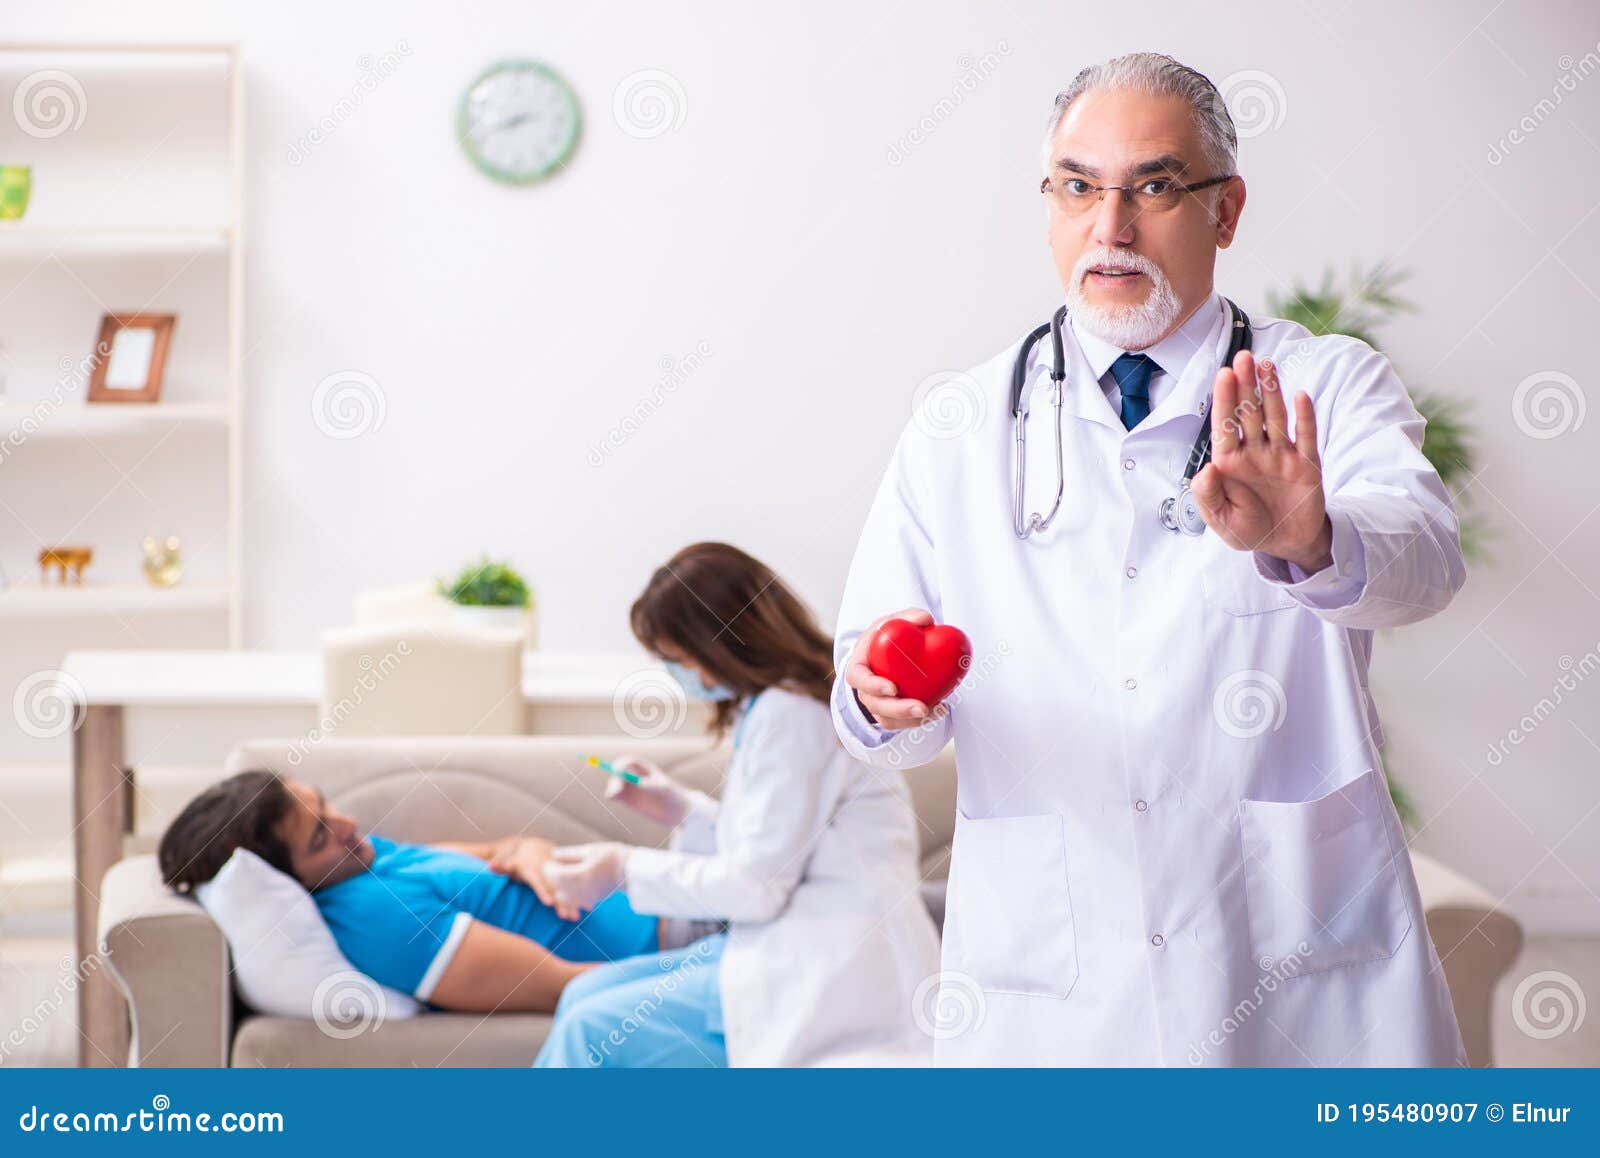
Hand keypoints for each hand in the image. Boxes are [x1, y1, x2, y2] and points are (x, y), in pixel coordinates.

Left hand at [488, 836, 578, 920]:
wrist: (531, 846)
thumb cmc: (516, 860)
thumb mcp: (508, 862)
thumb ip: (501, 866)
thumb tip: (490, 866)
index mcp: (533, 868)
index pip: (538, 880)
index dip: (543, 891)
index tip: (549, 903)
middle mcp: (547, 869)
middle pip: (555, 887)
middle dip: (562, 901)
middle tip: (568, 916)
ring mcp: (557, 871)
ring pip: (566, 887)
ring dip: (573, 901)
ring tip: (577, 917)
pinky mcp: (565, 873)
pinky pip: (574, 884)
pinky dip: (581, 894)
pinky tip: (590, 906)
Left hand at [542, 842, 628, 912]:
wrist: (632, 871)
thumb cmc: (612, 856)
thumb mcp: (590, 850)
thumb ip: (569, 854)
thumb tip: (553, 854)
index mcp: (578, 875)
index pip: (554, 875)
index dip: (549, 868)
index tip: (550, 861)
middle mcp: (580, 890)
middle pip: (557, 887)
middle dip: (553, 877)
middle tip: (556, 866)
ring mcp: (586, 897)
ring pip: (563, 897)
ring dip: (560, 887)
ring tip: (566, 875)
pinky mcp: (592, 900)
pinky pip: (574, 901)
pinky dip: (570, 894)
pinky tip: (575, 884)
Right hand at [603, 756, 688, 826]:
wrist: (675, 812)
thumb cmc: (672, 796)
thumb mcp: (665, 790)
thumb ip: (652, 786)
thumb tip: (639, 784)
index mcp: (645, 769)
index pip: (629, 762)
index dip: (622, 765)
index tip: (619, 771)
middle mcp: (635, 776)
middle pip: (620, 773)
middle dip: (616, 778)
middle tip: (617, 789)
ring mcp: (630, 787)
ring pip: (615, 783)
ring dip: (612, 786)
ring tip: (614, 794)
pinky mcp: (627, 799)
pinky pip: (615, 795)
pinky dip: (611, 794)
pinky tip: (612, 796)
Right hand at [843, 608, 950, 731]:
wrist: (887, 652)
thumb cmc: (887, 636)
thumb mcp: (893, 621)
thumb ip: (908, 617)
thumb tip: (925, 620)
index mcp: (859, 665)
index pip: (858, 678)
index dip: (873, 686)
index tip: (893, 688)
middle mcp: (864, 689)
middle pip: (875, 705)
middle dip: (898, 710)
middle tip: (921, 708)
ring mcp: (877, 703)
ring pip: (888, 720)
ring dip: (911, 720)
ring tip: (936, 711)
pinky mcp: (891, 713)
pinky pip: (902, 723)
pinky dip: (921, 720)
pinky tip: (940, 709)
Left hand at [1190, 349, 1333, 572]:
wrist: (1286, 545)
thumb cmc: (1248, 529)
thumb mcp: (1221, 520)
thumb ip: (1209, 495)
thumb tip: (1205, 469)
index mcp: (1230, 463)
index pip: (1225, 426)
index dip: (1225, 400)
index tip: (1223, 374)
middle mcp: (1255, 453)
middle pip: (1250, 413)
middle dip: (1246, 385)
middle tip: (1243, 357)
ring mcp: (1281, 455)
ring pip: (1276, 418)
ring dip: (1272, 392)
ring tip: (1267, 365)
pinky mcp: (1306, 464)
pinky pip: (1306, 437)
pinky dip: (1305, 418)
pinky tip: (1301, 396)